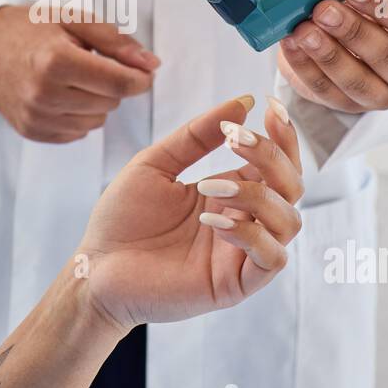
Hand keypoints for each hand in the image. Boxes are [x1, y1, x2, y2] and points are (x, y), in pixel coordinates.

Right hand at [0, 5, 157, 142]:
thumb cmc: (33, 28)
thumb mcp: (74, 19)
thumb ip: (116, 41)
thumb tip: (152, 66)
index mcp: (56, 60)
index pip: (119, 84)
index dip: (141, 79)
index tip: (144, 70)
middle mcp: (44, 94)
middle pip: (111, 103)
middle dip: (112, 84)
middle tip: (92, 64)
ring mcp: (35, 117)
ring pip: (98, 121)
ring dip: (97, 101)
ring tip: (74, 78)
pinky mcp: (31, 132)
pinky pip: (78, 133)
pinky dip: (79, 115)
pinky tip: (62, 95)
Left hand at [78, 95, 302, 329]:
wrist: (96, 267)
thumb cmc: (123, 218)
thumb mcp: (156, 163)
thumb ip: (197, 136)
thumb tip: (243, 101)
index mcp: (231, 192)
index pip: (278, 163)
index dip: (282, 136)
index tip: (270, 106)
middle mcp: (245, 221)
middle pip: (292, 187)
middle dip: (272, 157)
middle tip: (234, 139)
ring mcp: (241, 254)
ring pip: (289, 222)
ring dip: (257, 194)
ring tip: (210, 186)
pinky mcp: (234, 285)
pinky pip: (271, 259)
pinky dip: (251, 234)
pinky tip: (213, 221)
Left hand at [273, 0, 387, 113]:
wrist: (356, 52)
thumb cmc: (362, 16)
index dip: (384, 4)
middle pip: (386, 55)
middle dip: (352, 30)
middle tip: (323, 9)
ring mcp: (383, 96)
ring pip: (357, 80)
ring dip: (327, 53)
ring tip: (303, 30)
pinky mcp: (350, 107)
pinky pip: (327, 91)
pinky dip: (305, 67)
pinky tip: (290, 45)